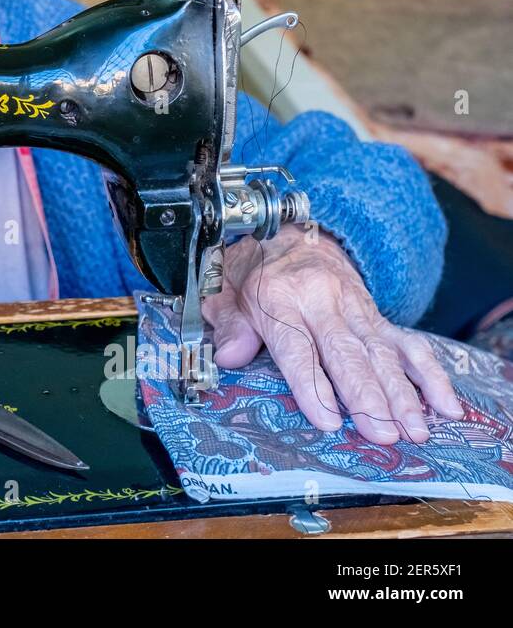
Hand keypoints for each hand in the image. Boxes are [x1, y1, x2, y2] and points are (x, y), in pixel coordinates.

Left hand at [203, 224, 463, 443]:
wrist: (287, 232)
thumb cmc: (252, 271)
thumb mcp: (224, 290)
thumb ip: (227, 324)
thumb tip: (230, 356)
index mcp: (279, 296)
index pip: (297, 347)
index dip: (313, 385)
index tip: (328, 420)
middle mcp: (322, 300)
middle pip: (347, 353)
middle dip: (367, 397)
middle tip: (382, 434)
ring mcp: (354, 306)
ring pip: (381, 351)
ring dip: (401, 393)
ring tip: (413, 429)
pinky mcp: (376, 314)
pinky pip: (407, 343)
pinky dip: (429, 374)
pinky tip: (443, 404)